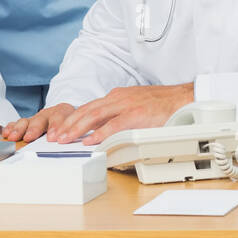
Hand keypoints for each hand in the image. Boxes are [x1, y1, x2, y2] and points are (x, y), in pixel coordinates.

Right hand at [1, 103, 74, 142]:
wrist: (70, 115)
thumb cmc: (75, 125)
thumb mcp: (81, 127)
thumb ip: (80, 134)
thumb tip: (87, 147)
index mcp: (65, 112)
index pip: (60, 116)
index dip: (55, 126)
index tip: (52, 137)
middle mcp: (50, 114)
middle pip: (41, 118)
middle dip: (34, 128)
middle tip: (29, 137)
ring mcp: (38, 118)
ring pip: (28, 120)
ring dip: (20, 129)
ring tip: (14, 137)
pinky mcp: (28, 122)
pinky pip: (18, 123)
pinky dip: (12, 127)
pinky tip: (7, 133)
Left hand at [51, 82, 194, 144]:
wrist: (183, 98)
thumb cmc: (161, 104)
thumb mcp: (134, 105)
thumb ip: (118, 114)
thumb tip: (103, 130)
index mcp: (116, 96)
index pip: (88, 107)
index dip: (71, 119)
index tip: (59, 130)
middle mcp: (118, 98)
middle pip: (86, 110)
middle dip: (67, 124)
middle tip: (54, 137)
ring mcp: (127, 105)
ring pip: (95, 116)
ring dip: (77, 128)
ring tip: (65, 139)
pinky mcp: (137, 114)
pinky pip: (114, 125)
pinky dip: (100, 133)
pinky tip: (89, 141)